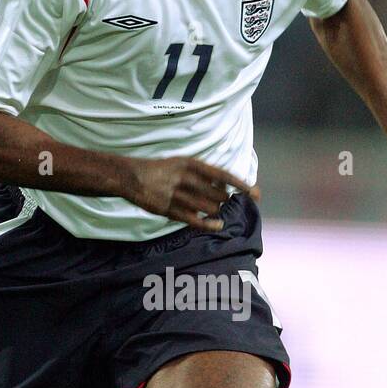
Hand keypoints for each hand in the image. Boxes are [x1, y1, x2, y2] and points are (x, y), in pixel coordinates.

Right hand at [124, 156, 259, 231]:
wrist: (132, 177)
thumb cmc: (162, 170)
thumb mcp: (182, 163)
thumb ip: (203, 174)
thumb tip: (226, 187)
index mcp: (190, 164)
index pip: (223, 175)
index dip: (241, 185)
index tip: (255, 192)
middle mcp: (185, 178)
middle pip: (218, 196)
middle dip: (223, 200)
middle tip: (218, 199)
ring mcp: (177, 195)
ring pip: (209, 208)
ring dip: (214, 210)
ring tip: (209, 207)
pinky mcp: (169, 210)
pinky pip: (196, 220)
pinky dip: (210, 224)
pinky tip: (218, 224)